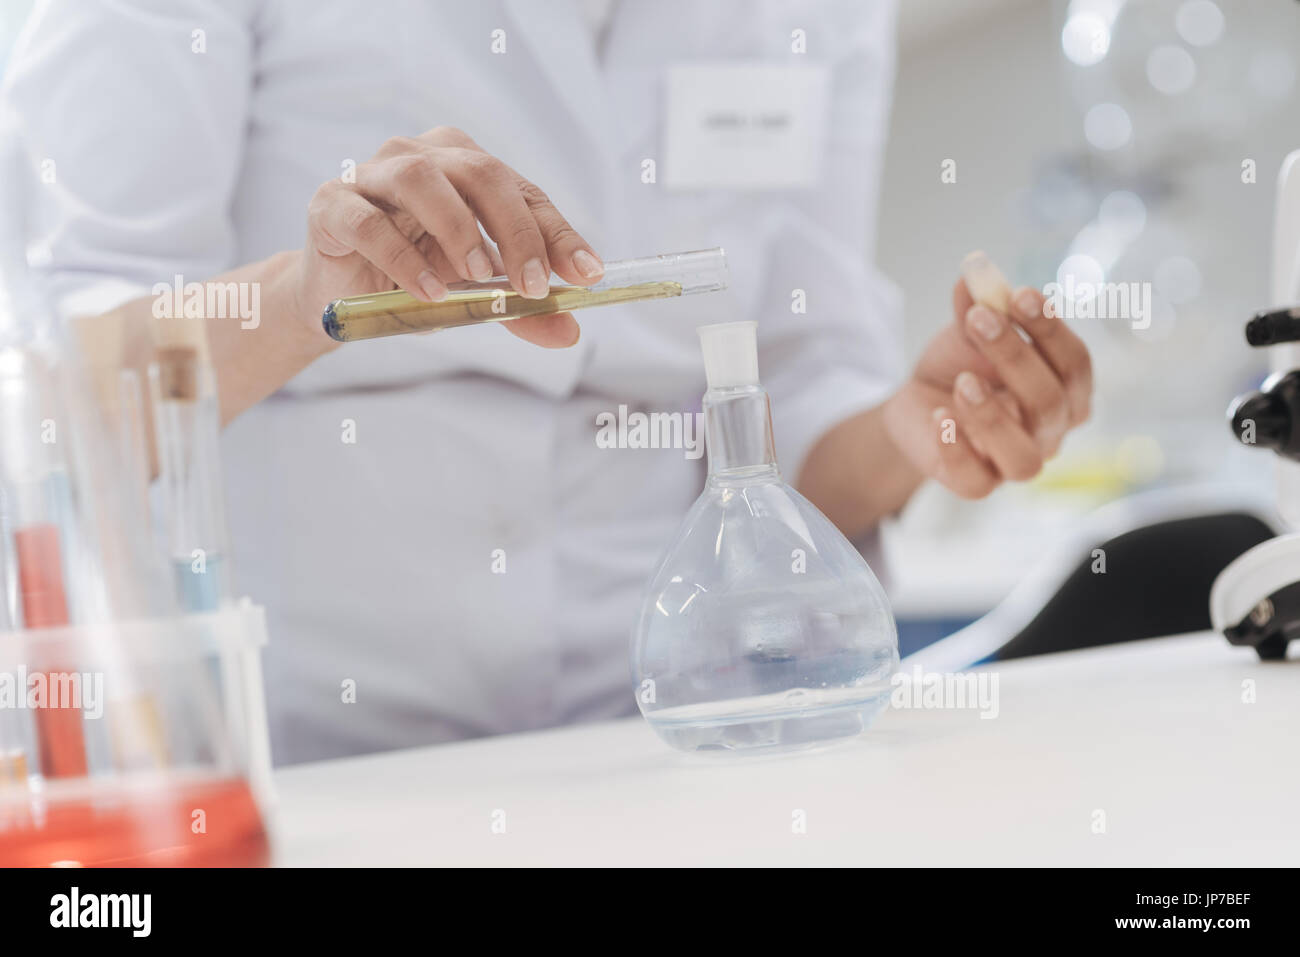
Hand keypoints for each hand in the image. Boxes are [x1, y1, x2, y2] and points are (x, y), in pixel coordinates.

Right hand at [293, 126, 602, 351]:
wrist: (336, 297)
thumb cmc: (411, 277)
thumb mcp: (473, 295)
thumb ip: (518, 309)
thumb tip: (570, 331)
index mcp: (464, 165)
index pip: (523, 192)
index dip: (558, 233)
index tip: (588, 275)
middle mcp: (420, 156)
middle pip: (480, 174)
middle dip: (516, 231)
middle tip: (534, 286)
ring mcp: (371, 175)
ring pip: (421, 180)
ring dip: (459, 229)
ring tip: (479, 276)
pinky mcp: (331, 205)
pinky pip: (369, 223)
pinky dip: (404, 259)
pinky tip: (428, 292)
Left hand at [883, 278, 1092, 497]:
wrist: (918, 403)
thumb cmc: (962, 364)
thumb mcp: (967, 329)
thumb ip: (976, 304)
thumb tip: (976, 272)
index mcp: (1066, 391)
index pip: (1075, 363)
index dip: (1050, 330)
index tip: (1019, 294)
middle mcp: (1050, 432)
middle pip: (1050, 403)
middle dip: (1015, 357)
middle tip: (978, 320)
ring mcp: (1014, 463)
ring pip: (1023, 458)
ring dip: (993, 417)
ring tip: (962, 382)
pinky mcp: (975, 484)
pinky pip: (977, 483)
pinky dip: (957, 451)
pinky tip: (939, 417)